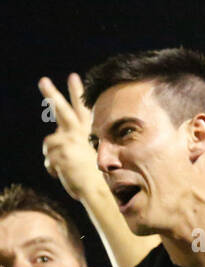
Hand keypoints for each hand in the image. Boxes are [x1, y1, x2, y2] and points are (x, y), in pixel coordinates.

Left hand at [38, 74, 99, 201]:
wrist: (100, 189)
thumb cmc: (97, 176)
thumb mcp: (88, 156)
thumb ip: (75, 145)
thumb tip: (56, 144)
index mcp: (87, 132)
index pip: (82, 108)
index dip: (77, 92)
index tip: (73, 76)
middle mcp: (77, 133)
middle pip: (62, 110)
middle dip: (52, 94)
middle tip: (43, 81)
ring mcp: (69, 141)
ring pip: (49, 143)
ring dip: (53, 157)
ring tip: (63, 168)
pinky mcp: (60, 152)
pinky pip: (48, 161)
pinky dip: (53, 169)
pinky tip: (64, 174)